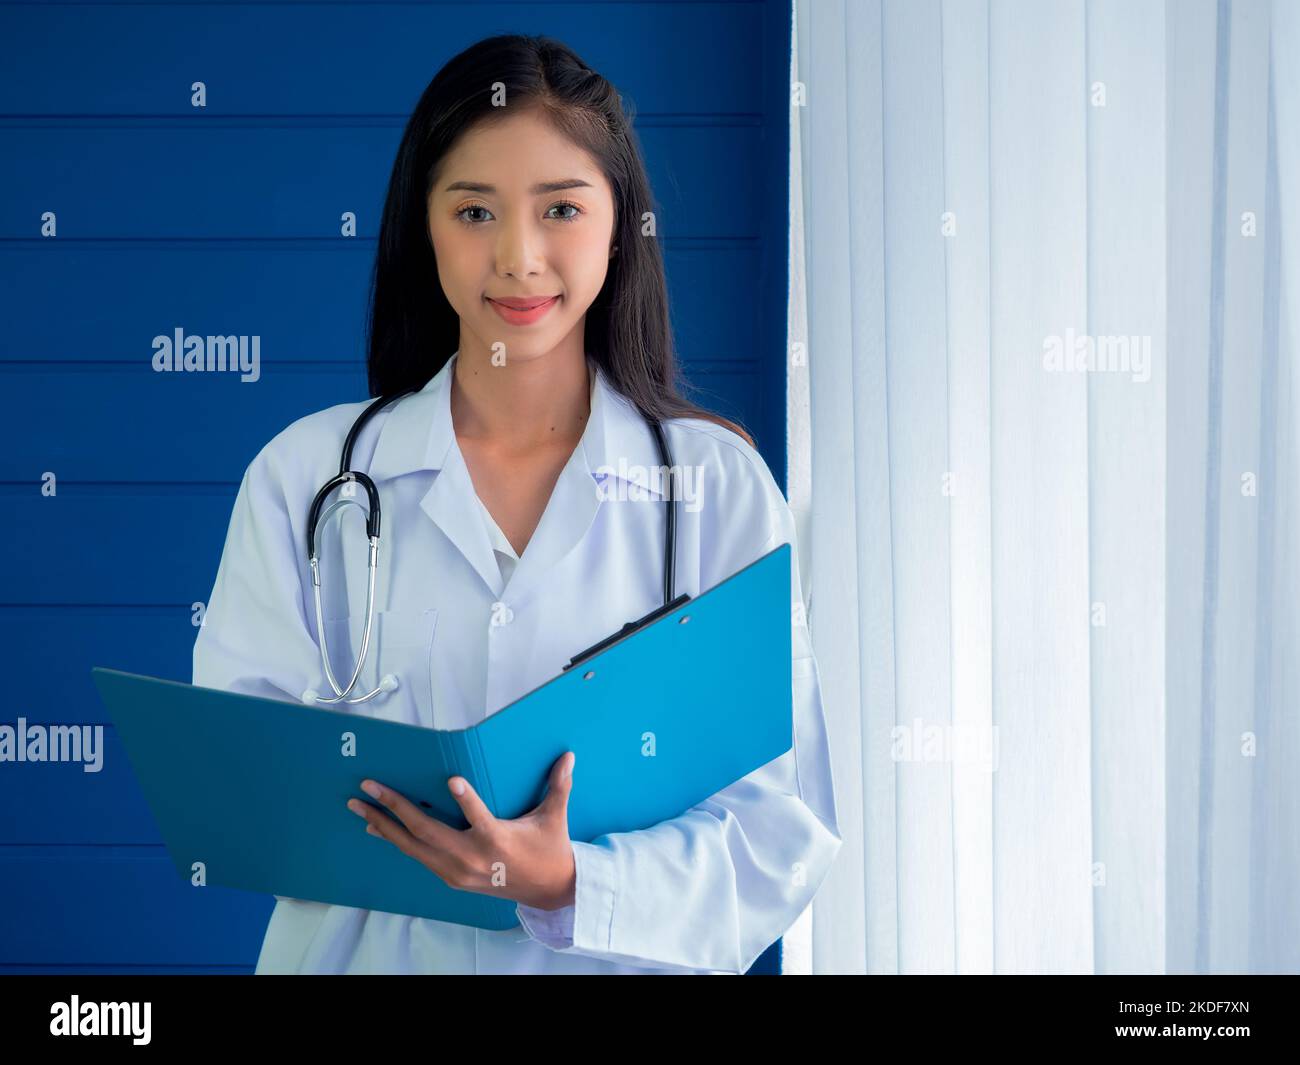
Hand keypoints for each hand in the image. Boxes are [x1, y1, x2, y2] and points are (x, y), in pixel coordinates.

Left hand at [346, 751, 577, 910]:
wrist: (547, 891)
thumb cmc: (549, 848)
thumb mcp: (554, 818)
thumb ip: (558, 786)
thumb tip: (569, 755)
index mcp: (498, 840)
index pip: (480, 818)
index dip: (466, 800)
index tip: (452, 779)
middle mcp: (472, 858)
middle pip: (427, 832)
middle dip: (395, 807)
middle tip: (370, 786)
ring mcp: (458, 871)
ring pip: (413, 847)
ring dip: (384, 825)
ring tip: (360, 807)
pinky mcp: (452, 878)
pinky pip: (418, 857)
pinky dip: (397, 841)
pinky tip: (378, 829)